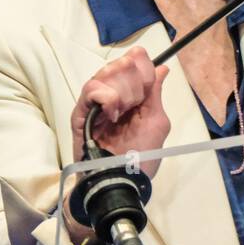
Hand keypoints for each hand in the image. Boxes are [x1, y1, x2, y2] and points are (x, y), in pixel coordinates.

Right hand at [69, 46, 171, 182]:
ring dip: (120, 87)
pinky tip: (114, 112)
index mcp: (131, 97)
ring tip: (125, 108)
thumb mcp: (156, 122)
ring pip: (103, 74)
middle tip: (136, 97)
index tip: (148, 75)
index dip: (141, 63)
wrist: (121, 181)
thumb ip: (156, 94)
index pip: (132, 63)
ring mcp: (95, 106)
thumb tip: (162, 68)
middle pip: (117, 65)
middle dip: (132, 76)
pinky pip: (90, 91)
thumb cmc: (140, 157)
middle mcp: (112, 98)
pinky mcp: (81, 115)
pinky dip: (106, 96)